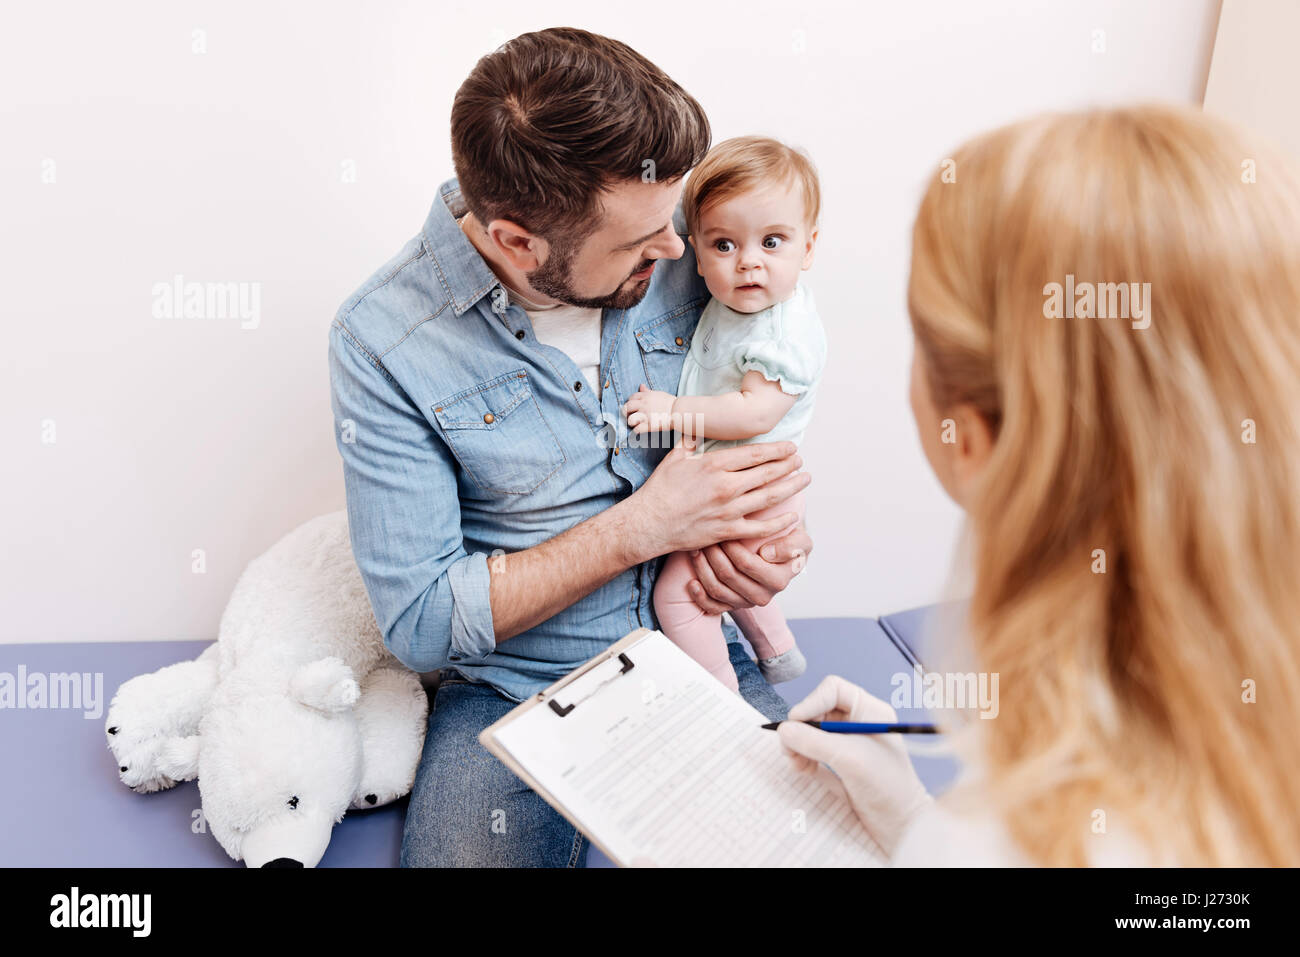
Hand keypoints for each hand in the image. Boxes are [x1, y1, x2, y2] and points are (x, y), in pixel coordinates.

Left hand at [622, 384, 677, 433]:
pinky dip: (637, 432)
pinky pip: (637, 430)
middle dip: (626, 413)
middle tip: (629, 416)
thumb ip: (648, 391)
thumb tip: (641, 385)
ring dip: (631, 423)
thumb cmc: (671, 403)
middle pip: (627, 407)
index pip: (631, 397)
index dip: (630, 403)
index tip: (633, 408)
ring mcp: (646, 415)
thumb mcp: (658, 394)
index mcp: (646, 396)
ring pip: (630, 420)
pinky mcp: (649, 425)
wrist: (680, 411)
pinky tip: (639, 431)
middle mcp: (644, 405)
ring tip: (635, 424)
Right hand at [622, 436, 808, 562]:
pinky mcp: (727, 531)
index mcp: (714, 465)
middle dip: (788, 465)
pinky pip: (760, 528)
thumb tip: (697, 423)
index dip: (776, 450)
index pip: (754, 454)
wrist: (649, 523)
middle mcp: (725, 486)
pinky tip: (792, 516)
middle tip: (801, 461)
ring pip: (769, 497)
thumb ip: (692, 439)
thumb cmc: (660, 489)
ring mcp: (728, 510)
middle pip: (766, 473)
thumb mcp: (676, 457)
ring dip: (790, 487)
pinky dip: (779, 523)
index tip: (790, 447)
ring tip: (804, 479)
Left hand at [686, 521, 811, 614]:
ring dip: (703, 569)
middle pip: (729, 576)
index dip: (732, 547)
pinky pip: (713, 607)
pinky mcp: (733, 607)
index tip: (723, 530)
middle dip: (713, 554)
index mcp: (778, 580)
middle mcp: (763, 596)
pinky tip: (692, 582)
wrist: (780, 554)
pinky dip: (700, 596)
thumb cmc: (788, 543)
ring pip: (718, 590)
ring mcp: (746, 603)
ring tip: (697, 550)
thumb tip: (767, 553)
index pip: (748, 564)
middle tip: (705, 537)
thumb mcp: (801, 540)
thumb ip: (793, 545)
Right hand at [777, 676, 932, 857]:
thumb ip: (814, 741)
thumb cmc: (887, 786)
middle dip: (801, 729)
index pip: (832, 690)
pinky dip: (803, 758)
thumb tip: (784, 730)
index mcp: (869, 711)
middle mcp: (858, 722)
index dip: (811, 702)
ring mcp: (848, 743)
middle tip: (789, 747)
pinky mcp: (840, 763)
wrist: (900, 825)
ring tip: (797, 763)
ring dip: (798, 745)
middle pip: (817, 711)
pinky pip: (813, 751)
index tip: (795, 722)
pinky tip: (804, 770)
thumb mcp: (848, 758)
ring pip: (812, 732)